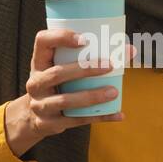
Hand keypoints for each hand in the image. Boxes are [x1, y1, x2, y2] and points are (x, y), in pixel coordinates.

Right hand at [3, 29, 135, 157]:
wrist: (32, 117)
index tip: (85, 39)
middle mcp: (35, 83)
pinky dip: (99, 117)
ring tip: (113, 92)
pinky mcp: (48, 124)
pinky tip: (117, 114)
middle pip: (57, 73)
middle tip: (110, 65)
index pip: (42, 41)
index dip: (61, 37)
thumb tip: (130, 50)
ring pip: (66, 101)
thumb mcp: (58, 68)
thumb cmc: (55, 85)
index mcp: (38, 62)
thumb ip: (84, 58)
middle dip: (85, 70)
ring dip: (92, 96)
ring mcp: (40, 105)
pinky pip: (76, 121)